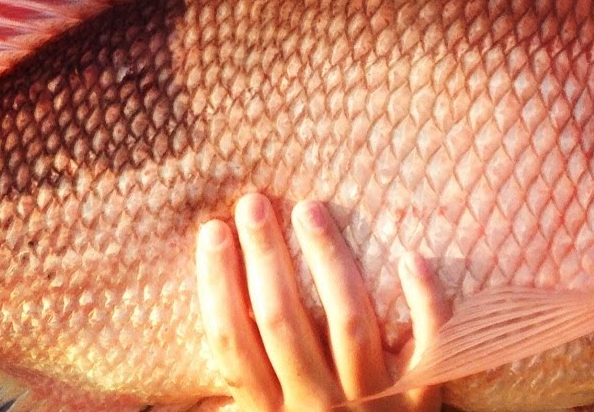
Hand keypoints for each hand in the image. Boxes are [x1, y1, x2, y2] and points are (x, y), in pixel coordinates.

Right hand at [194, 194, 447, 411]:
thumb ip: (232, 386)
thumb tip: (165, 356)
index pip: (231, 345)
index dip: (216, 285)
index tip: (212, 229)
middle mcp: (316, 409)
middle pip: (283, 322)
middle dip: (265, 257)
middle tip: (254, 203)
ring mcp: (374, 403)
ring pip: (349, 323)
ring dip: (328, 261)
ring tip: (310, 210)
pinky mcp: (423, 401)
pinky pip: (428, 347)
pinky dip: (424, 303)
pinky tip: (409, 257)